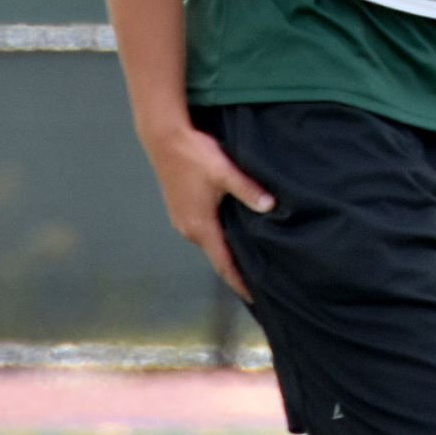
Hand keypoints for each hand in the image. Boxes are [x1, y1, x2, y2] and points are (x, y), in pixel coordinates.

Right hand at [141, 121, 275, 299]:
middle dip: (236, 268)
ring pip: (209, 242)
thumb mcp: (225, 172)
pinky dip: (217, 237)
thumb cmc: (195, 155)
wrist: (164, 138)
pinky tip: (231, 232)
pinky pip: (203, 230)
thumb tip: (272, 207)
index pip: (223, 263)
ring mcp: (181, 220)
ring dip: (226, 251)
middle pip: (216, 256)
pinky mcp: (179, 209)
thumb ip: (248, 190)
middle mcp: (188, 230)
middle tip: (260, 276)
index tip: (255, 296)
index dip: (239, 281)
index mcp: (201, 226)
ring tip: (248, 257)